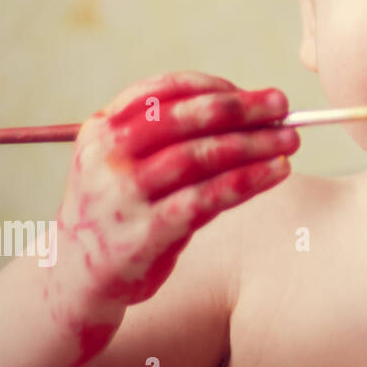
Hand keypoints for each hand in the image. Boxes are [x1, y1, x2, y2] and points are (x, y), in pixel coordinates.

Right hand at [53, 70, 298, 309]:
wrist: (76, 278)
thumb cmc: (123, 210)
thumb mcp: (128, 164)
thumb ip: (175, 138)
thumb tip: (255, 114)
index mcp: (102, 128)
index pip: (163, 91)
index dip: (214, 87)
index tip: (255, 94)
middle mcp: (107, 156)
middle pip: (185, 118)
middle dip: (241, 108)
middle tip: (283, 105)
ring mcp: (123, 195)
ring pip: (199, 156)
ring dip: (253, 144)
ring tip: (290, 140)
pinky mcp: (143, 233)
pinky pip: (205, 200)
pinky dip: (247, 181)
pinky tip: (277, 172)